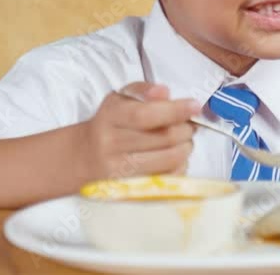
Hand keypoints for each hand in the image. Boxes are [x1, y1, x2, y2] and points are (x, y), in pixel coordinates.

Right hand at [78, 82, 200, 182]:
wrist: (85, 157)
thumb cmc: (111, 124)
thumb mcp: (121, 99)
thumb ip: (144, 90)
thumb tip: (164, 92)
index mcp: (111, 117)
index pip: (144, 115)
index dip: (174, 110)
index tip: (194, 106)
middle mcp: (111, 144)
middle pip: (162, 138)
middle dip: (185, 129)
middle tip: (189, 125)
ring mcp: (119, 170)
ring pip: (168, 159)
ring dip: (186, 147)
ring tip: (184, 140)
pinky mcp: (129, 189)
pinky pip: (167, 179)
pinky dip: (180, 166)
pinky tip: (175, 158)